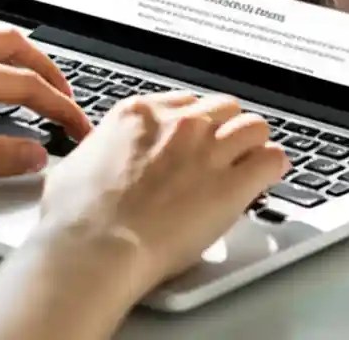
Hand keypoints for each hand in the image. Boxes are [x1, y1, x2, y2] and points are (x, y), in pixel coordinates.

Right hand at [37, 92, 287, 296]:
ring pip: (254, 127)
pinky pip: (272, 160)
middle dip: (226, 130)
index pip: (187, 102)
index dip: (195, 125)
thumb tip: (96, 160)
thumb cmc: (78, 216)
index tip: (195, 141)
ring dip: (253, 146)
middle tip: (223, 154)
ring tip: (248, 165)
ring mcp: (209, 151)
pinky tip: (262, 181)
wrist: (95, 245)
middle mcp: (180, 125)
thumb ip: (99, 153)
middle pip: (225, 108)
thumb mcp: (76, 164)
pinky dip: (271, 169)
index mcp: (140, 114)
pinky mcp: (232, 184)